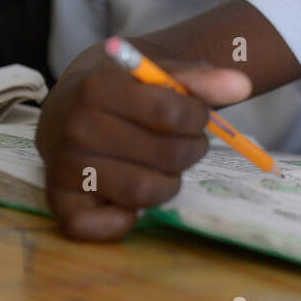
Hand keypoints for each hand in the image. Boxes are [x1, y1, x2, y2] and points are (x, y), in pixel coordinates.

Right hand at [36, 55, 251, 240]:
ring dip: (168, 184)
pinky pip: (101, 227)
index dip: (198, 118)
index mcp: (100, 86)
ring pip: (145, 192)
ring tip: (162, 167)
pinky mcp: (58, 201)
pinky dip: (124, 220)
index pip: (173, 114)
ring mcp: (63, 166)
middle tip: (184, 143)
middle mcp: (75, 126)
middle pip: (168, 155)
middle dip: (191, 150)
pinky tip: (128, 198)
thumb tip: (242, 86)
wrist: (72, 103)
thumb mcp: (158, 73)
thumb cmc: (124, 89)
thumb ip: (200, 79)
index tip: (194, 115)